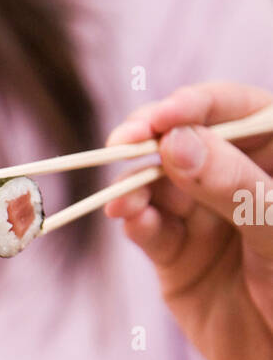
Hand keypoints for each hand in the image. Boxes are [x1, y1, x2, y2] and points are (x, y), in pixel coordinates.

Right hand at [105, 83, 272, 359]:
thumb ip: (233, 185)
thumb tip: (175, 141)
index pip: (237, 110)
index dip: (197, 105)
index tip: (164, 117)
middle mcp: (234, 179)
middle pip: (185, 138)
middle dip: (150, 136)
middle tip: (122, 141)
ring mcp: (203, 215)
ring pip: (158, 182)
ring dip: (135, 183)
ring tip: (124, 198)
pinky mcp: (175, 254)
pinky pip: (148, 227)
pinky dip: (134, 219)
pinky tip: (128, 218)